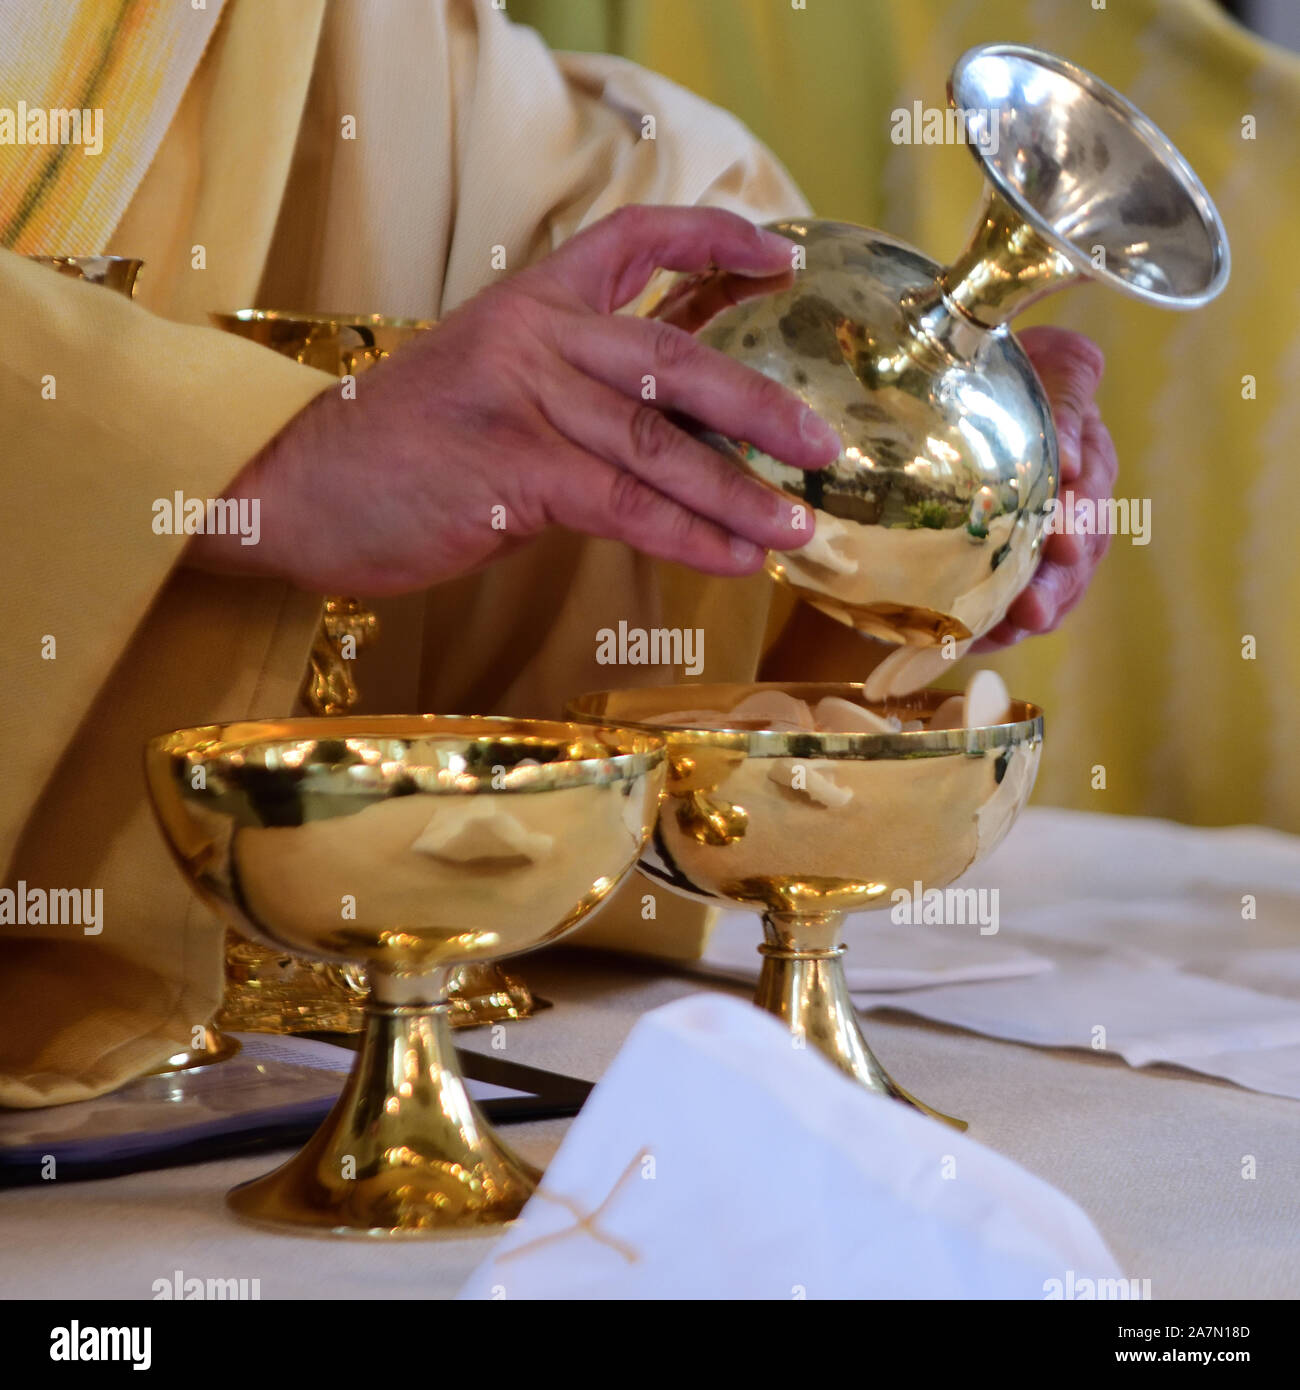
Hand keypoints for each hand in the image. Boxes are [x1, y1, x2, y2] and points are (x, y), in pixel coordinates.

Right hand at [187, 205, 838, 593]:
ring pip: (656, 442)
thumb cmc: (396, 447)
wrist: (293, 487)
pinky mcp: (511, 474)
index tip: (779, 260)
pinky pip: (622, 502)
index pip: (635, 239)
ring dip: (737, 491)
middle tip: (823, 445)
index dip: (713, 242)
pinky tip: (736, 557)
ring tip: (797, 525)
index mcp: (529, 303)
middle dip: (759, 404)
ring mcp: (522, 402)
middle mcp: (533, 338)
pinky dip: (686, 534)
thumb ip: (571, 389)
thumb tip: (668, 431)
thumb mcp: (486, 384)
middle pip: (672, 359)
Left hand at [972, 325, 1117, 650]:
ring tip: (1005, 634)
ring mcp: (1043, 543)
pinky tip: (972, 640)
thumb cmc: (1018, 374)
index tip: (1062, 541)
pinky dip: (994, 626)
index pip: (1089, 498)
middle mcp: (1073, 511)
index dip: (1076, 524)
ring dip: (1026, 614)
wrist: (977, 387)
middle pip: (1072, 557)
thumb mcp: (1051, 366)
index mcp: (1086, 465)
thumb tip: (1070, 457)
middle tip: (1033, 609)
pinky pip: (1007, 605)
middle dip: (1052, 586)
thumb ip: (1067, 390)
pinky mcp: (1007, 569)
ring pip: (1047, 588)